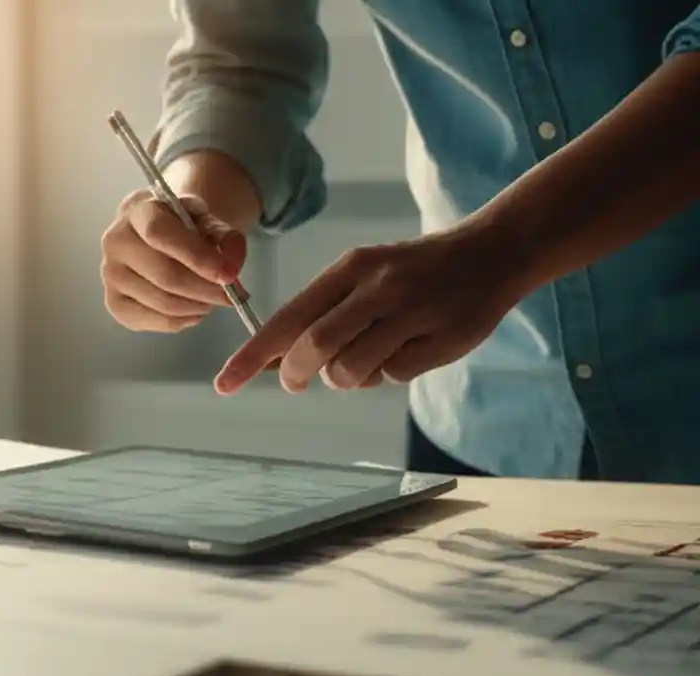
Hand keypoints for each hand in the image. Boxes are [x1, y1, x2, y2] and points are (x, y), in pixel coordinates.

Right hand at [101, 189, 247, 332]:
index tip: (228, 274)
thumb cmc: (182, 224)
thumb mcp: (208, 220)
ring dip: (198, 307)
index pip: (160, 234)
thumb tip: (232, 268)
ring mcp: (110, 275)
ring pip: (163, 303)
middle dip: (206, 291)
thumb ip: (225, 239)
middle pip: (164, 276)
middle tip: (233, 296)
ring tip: (215, 300)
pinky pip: (156, 322)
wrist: (154, 232)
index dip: (196, 257)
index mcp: (137, 211)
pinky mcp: (114, 304)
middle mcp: (115, 243)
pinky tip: (195, 310)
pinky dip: (184, 321)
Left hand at [213, 221, 531, 394]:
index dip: (252, 355)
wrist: (491, 253)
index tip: (224, 383)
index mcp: (349, 269)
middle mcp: (377, 286)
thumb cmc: (412, 273)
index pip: (288, 318)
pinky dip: (389, 375)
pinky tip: (406, 350)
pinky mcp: (440, 339)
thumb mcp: (363, 276)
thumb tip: (273, 359)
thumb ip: (321, 313)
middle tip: (293, 381)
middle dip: (294, 373)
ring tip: (365, 357)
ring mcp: (410, 312)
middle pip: (314, 348)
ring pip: (351, 370)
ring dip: (346, 378)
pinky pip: (393, 376)